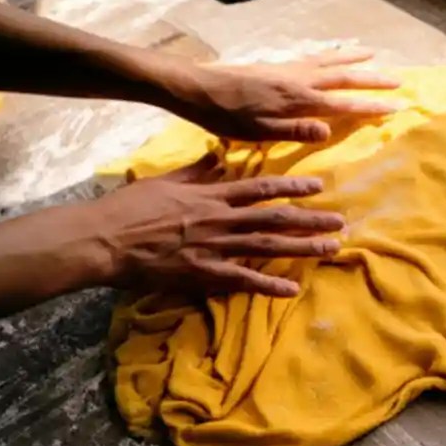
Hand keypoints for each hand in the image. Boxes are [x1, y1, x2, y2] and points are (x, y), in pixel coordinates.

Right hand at [90, 155, 343, 295]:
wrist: (104, 239)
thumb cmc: (129, 208)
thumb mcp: (165, 180)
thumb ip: (196, 171)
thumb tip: (218, 157)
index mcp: (211, 195)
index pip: (260, 188)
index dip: (292, 187)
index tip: (319, 187)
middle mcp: (219, 219)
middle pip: (275, 218)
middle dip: (311, 220)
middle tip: (341, 222)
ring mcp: (214, 248)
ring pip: (268, 245)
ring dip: (303, 247)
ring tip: (331, 248)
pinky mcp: (203, 274)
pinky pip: (243, 280)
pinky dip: (269, 284)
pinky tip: (292, 288)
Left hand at [151, 49, 400, 141]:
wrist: (198, 88)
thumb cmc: (226, 116)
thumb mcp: (259, 131)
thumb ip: (295, 129)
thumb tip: (328, 129)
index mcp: (298, 99)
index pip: (343, 104)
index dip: (370, 106)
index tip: (395, 107)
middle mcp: (299, 79)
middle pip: (343, 78)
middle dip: (372, 80)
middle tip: (398, 81)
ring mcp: (289, 69)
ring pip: (329, 62)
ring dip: (353, 60)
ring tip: (373, 54)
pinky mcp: (278, 66)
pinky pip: (314, 57)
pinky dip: (331, 54)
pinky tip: (333, 54)